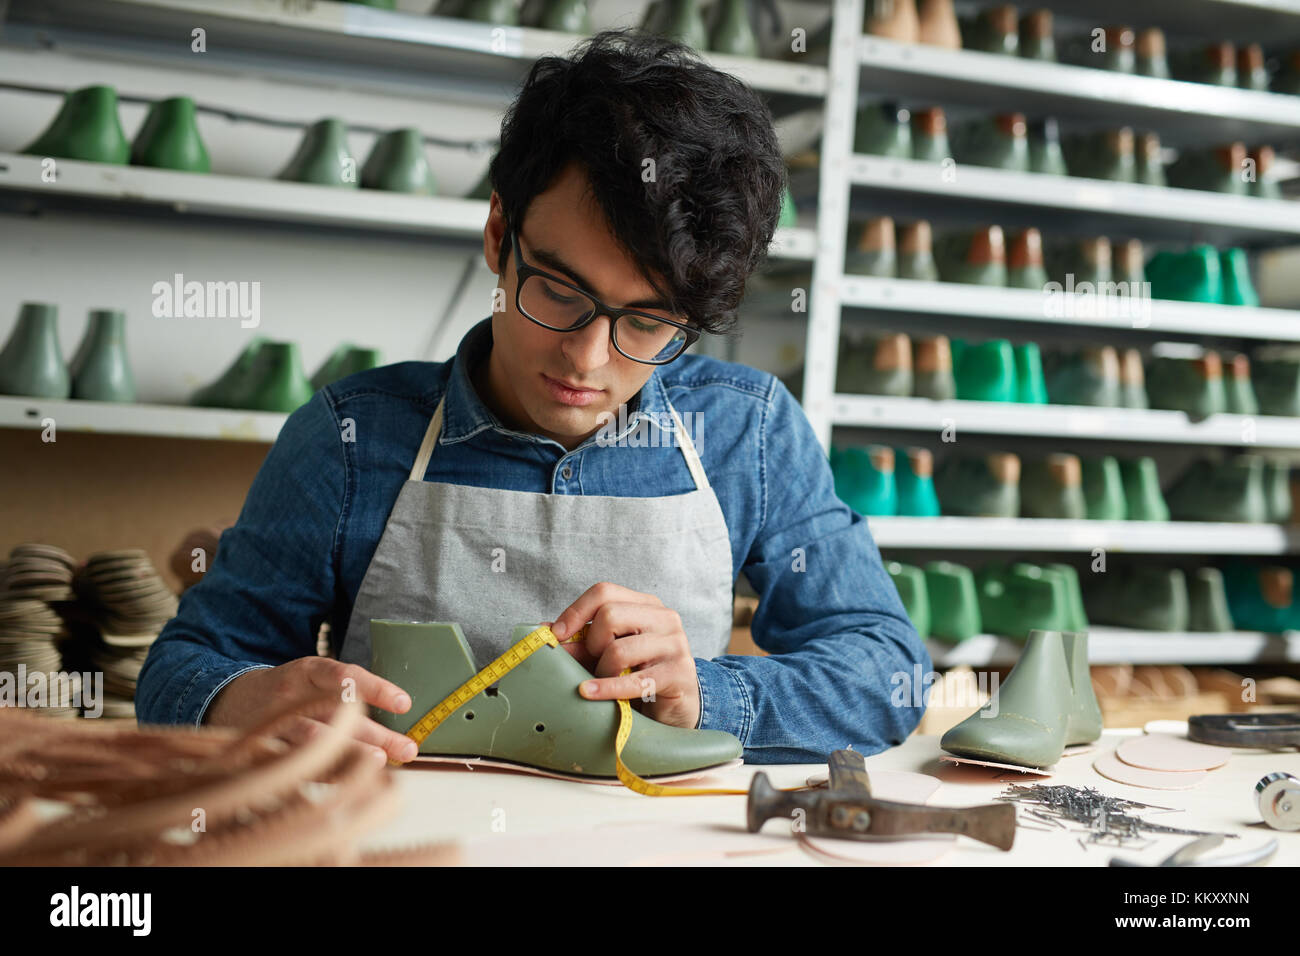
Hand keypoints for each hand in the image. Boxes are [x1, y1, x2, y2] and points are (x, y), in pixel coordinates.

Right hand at [203, 657, 419, 762]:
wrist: (230, 699)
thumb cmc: (290, 691)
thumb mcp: (313, 680)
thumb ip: (346, 694)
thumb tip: (397, 721)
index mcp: (308, 671)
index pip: (345, 675)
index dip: (375, 688)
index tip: (404, 703)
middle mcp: (291, 694)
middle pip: (336, 713)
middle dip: (375, 732)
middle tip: (407, 747)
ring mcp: (274, 721)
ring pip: (313, 738)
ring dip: (349, 752)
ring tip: (379, 762)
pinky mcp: (262, 745)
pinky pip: (293, 760)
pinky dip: (319, 772)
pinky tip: (346, 783)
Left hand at [547, 582, 699, 728]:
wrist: (677, 707)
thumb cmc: (639, 675)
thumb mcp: (608, 653)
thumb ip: (582, 642)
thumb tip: (546, 632)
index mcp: (646, 605)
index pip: (604, 592)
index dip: (575, 612)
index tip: (556, 634)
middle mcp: (664, 617)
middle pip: (610, 615)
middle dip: (591, 643)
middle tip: (592, 662)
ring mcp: (675, 643)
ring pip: (619, 650)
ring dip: (601, 671)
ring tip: (603, 682)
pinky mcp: (679, 672)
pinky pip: (635, 680)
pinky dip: (607, 688)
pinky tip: (589, 692)